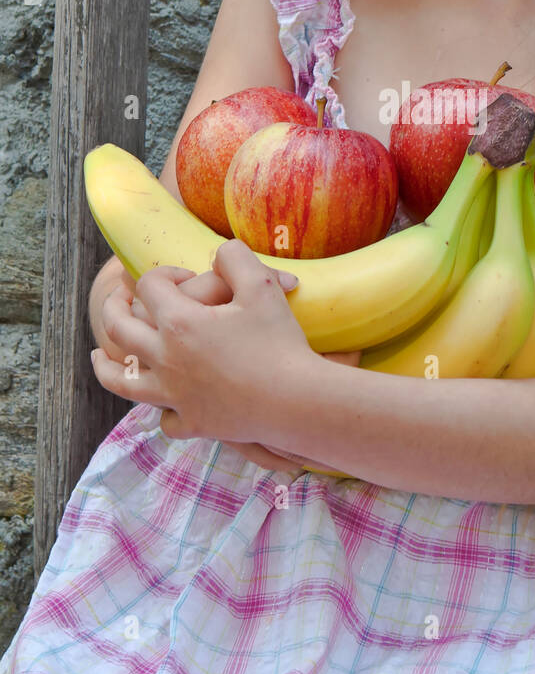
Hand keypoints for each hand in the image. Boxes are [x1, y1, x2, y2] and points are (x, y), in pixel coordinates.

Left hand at [91, 239, 357, 451]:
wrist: (296, 401)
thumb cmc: (279, 342)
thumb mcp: (263, 286)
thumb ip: (236, 258)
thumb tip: (220, 251)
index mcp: (179, 323)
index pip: (150, 286)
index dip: (165, 272)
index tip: (186, 274)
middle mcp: (166, 359)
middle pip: (120, 330)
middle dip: (113, 308)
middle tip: (117, 299)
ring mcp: (175, 395)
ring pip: (122, 382)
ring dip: (106, 366)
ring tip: (99, 356)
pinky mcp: (193, 423)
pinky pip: (163, 418)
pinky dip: (160, 407)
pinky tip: (165, 401)